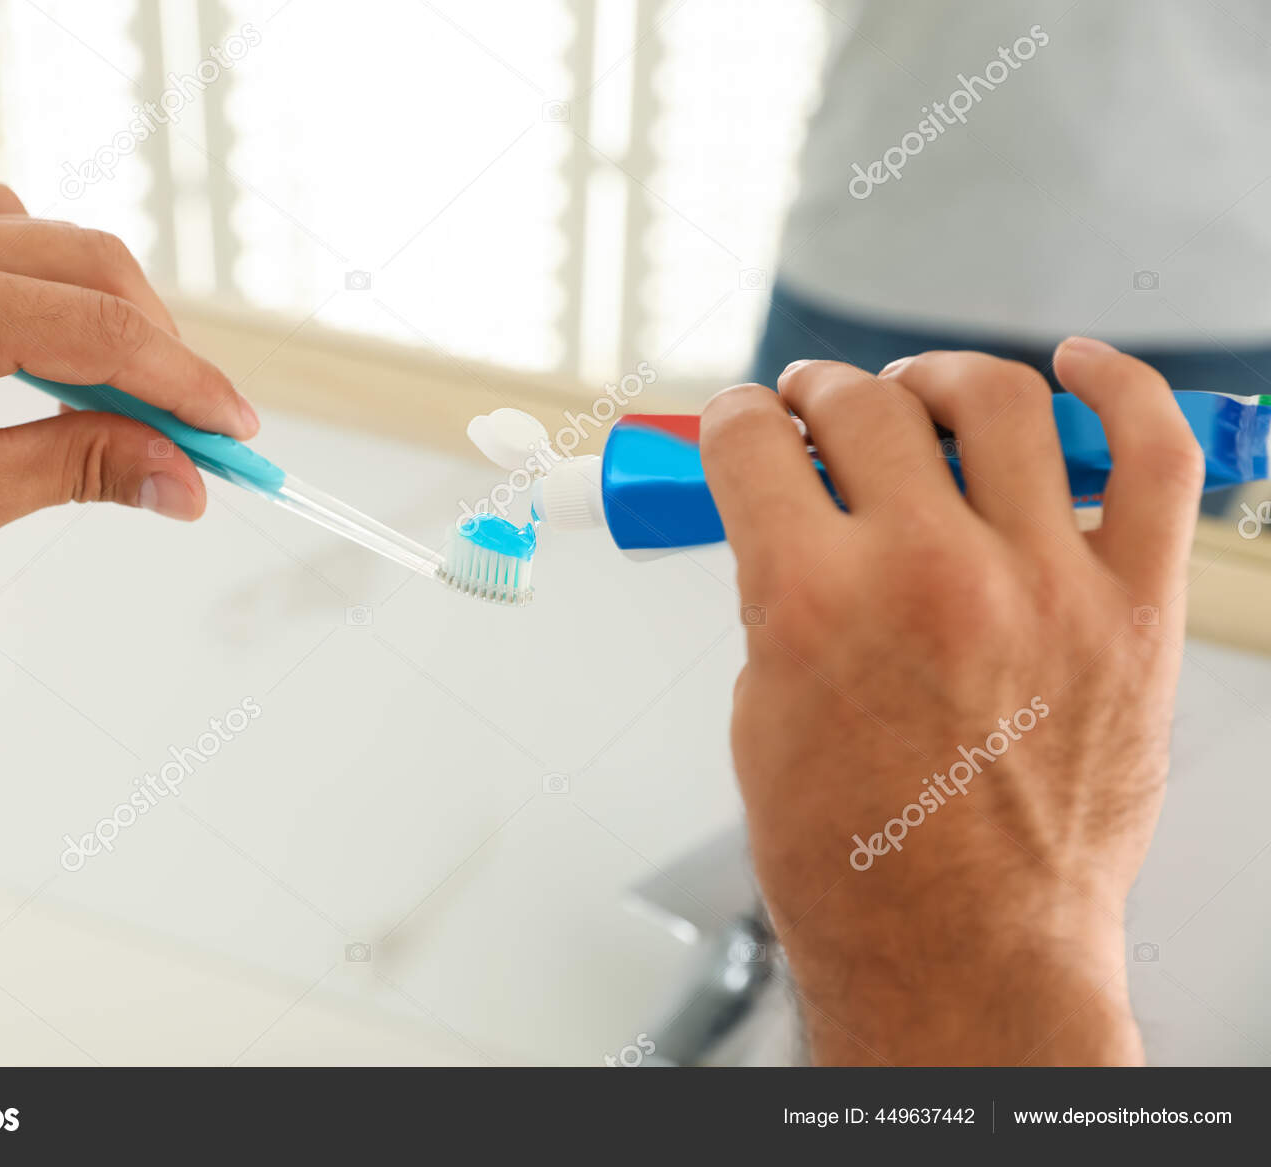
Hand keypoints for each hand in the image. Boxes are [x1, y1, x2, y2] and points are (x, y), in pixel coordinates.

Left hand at [0, 183, 256, 629]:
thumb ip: (85, 468)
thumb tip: (183, 478)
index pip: (104, 328)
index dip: (187, 384)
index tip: (234, 429)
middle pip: (94, 265)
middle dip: (160, 349)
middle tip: (198, 427)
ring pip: (56, 241)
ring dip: (111, 311)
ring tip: (132, 396)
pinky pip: (3, 233)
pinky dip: (52, 283)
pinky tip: (58, 345)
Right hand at [699, 340, 1203, 1064]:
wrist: (964, 952)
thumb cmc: (857, 860)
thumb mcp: (764, 714)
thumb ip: (778, 597)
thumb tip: (793, 520)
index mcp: (812, 602)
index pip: (753, 444)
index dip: (735, 420)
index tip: (745, 424)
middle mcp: (927, 574)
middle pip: (862, 407)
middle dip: (818, 397)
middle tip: (816, 412)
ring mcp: (1043, 584)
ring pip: (998, 401)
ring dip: (939, 378)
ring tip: (922, 394)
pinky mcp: (1133, 608)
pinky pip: (1152, 455)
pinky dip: (1123, 387)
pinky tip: (1081, 369)